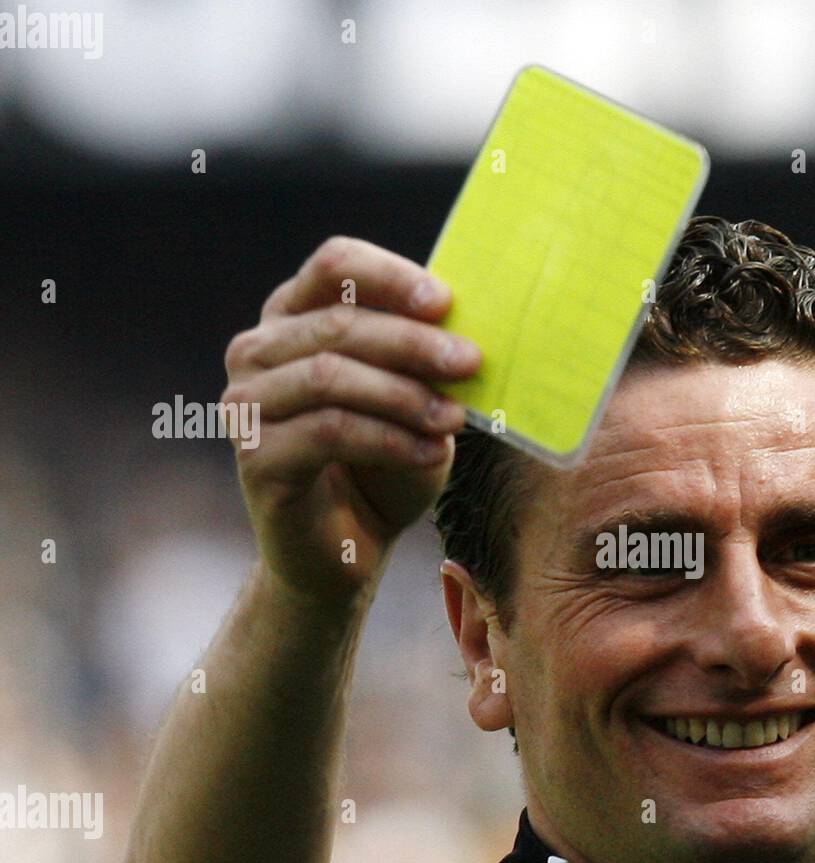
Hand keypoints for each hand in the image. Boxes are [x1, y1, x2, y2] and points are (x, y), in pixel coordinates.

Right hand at [222, 236, 480, 605]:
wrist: (348, 548)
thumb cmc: (384, 466)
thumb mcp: (413, 401)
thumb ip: (425, 361)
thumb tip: (466, 329)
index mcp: (294, 318)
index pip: (334, 265)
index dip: (390, 276)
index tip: (446, 302)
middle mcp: (257, 352)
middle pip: (338, 323)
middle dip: (413, 343)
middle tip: (470, 362)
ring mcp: (246, 404)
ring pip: (331, 377)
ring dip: (404, 394)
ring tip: (455, 418)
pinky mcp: (254, 457)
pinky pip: (328, 431)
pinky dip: (390, 439)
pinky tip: (431, 453)